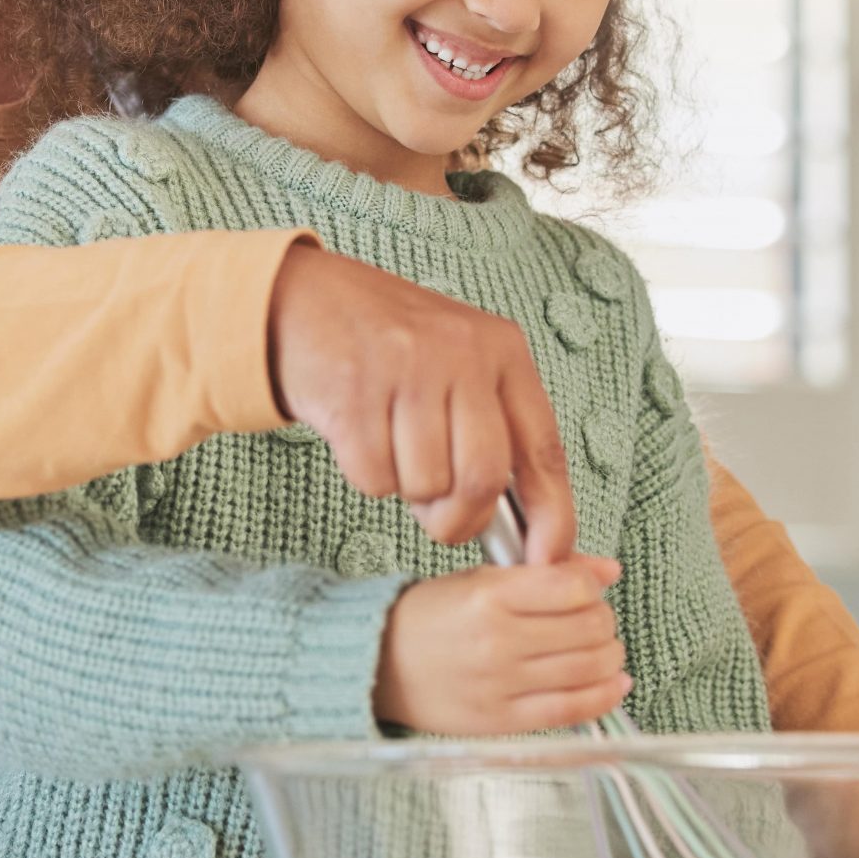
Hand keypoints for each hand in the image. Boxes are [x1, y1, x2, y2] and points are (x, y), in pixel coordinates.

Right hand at [267, 242, 576, 561]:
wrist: (306, 298)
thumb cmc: (391, 346)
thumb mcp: (459, 364)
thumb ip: (491, 428)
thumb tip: (521, 527)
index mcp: (502, 350)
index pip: (543, 449)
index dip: (552, 514)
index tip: (547, 559)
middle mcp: (460, 353)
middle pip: (482, 478)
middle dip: (461, 519)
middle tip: (440, 520)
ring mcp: (405, 368)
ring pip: (425, 484)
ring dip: (408, 492)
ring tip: (394, 453)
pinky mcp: (352, 390)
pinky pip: (374, 477)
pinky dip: (368, 477)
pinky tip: (360, 437)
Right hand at [374, 557, 627, 733]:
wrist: (379, 665)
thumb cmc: (428, 617)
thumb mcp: (480, 578)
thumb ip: (544, 573)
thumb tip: (607, 571)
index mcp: (489, 596)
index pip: (573, 588)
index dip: (593, 587)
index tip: (588, 590)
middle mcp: (498, 640)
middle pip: (589, 628)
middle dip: (604, 621)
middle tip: (595, 620)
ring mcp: (502, 684)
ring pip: (589, 668)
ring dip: (609, 656)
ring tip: (603, 650)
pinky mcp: (503, 720)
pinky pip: (571, 710)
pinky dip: (603, 696)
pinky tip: (613, 683)